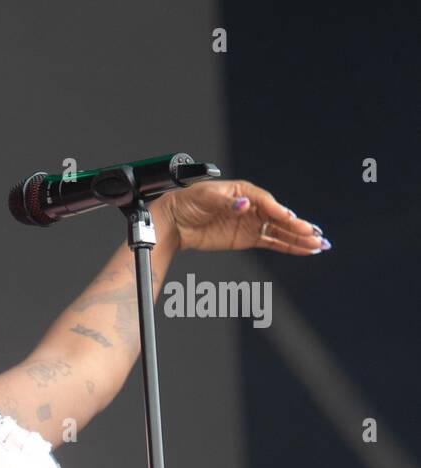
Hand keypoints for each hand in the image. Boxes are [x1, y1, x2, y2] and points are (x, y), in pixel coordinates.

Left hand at [156, 179, 328, 254]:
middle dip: (298, 227)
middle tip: (315, 235)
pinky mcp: (247, 238)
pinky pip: (272, 242)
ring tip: (319, 244)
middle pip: (279, 217)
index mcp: (245, 191)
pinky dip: (287, 247)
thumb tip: (243, 204)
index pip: (266, 202)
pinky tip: (304, 250)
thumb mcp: (206, 198)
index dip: (277, 211)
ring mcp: (252, 223)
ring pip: (280, 231)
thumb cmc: (189, 202)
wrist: (175, 221)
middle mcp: (253, 206)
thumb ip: (226, 203)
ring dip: (299, 238)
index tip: (290, 219)